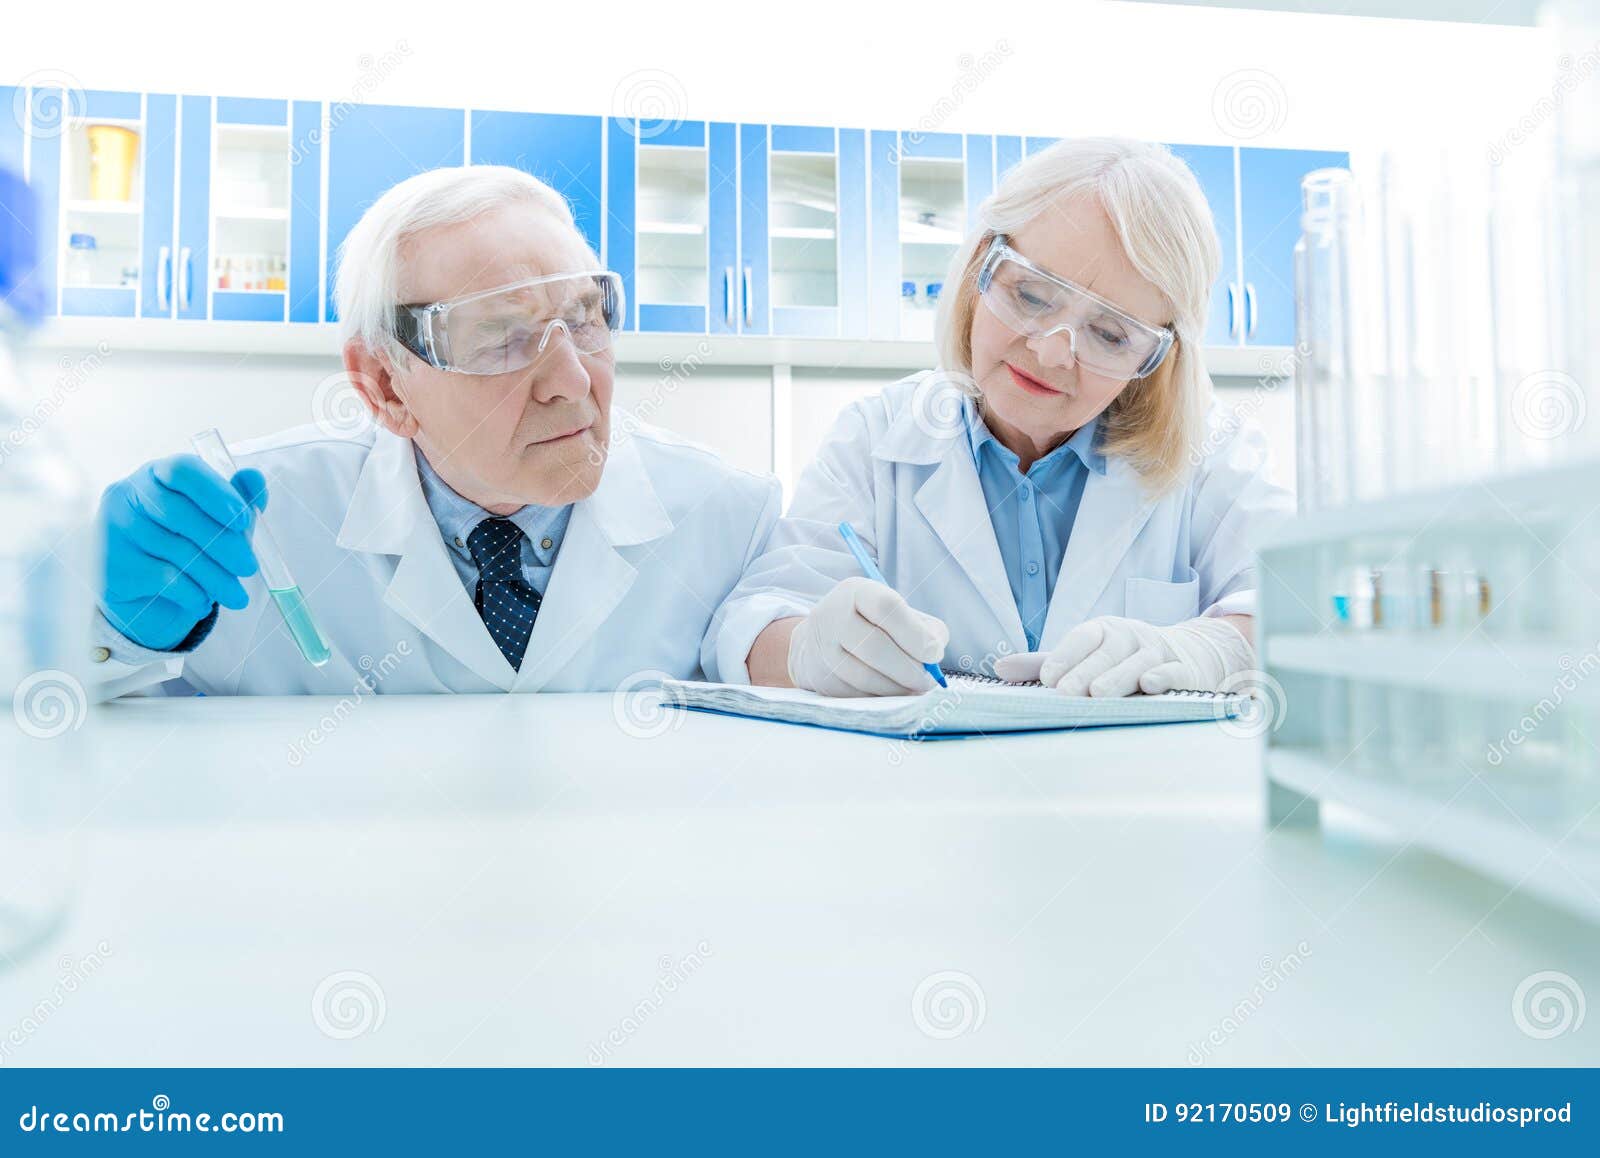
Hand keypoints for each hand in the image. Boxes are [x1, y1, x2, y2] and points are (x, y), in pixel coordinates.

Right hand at [97, 454, 267, 650]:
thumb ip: (236, 499)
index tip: (244, 520)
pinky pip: (162, 578)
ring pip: (176, 551)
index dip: (216, 493)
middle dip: (224, 545)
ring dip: (215, 577)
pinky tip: (203, 603)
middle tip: (249, 568)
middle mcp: (128, 495)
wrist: (144, 596)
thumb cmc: (185, 546)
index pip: (182, 470)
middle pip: (180, 514)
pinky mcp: (110, 564)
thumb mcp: (217, 522)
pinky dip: (192, 593)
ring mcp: (113, 529)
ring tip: (238, 596)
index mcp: (157, 474)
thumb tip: (255, 478)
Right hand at [787, 576, 948, 696]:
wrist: (821, 641)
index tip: (934, 655)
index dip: (915, 634)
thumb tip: (934, 654)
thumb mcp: (899, 614)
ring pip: (865, 676)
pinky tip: (890, 691)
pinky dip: (880, 697)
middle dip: (908, 669)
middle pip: (875, 645)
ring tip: (912, 688)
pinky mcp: (821, 677)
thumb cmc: (873, 625)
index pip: (886, 607)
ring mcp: (823, 648)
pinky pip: (856, 694)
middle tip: (927, 680)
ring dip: (897, 688)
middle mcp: (832, 616)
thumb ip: (926, 629)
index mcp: (857, 591)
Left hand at [993, 614, 1252, 696]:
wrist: (1187, 654)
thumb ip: (1043, 665)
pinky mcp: (1183, 670)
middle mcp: (1130, 636)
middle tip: (1065, 693)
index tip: (1047, 679)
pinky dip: (1163, 677)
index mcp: (1103, 630)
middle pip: (1107, 652)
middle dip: (1085, 671)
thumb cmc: (1121, 660)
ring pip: (1137, 662)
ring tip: (1097, 695)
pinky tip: (1149, 685)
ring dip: (1117, 677)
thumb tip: (998, 669)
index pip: (1082, 637)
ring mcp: (1158, 652)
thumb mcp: (1084, 656)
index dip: (1064, 655)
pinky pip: (1174, 672)